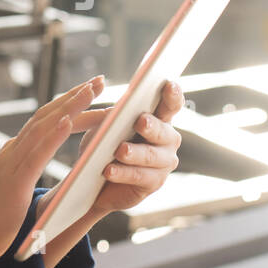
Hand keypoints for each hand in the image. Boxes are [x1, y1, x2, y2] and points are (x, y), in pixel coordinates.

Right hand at [0, 75, 106, 265]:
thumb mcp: (13, 187)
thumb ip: (22, 170)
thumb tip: (31, 163)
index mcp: (16, 152)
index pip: (45, 120)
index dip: (68, 103)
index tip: (89, 90)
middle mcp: (14, 150)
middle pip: (48, 115)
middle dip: (75, 96)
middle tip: (99, 80)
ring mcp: (13, 163)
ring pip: (45, 126)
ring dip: (70, 106)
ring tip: (91, 90)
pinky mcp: (15, 181)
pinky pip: (37, 154)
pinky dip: (53, 134)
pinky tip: (69, 121)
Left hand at [85, 80, 184, 216]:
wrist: (95, 182)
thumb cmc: (103, 147)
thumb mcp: (104, 127)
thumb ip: (114, 117)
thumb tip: (118, 109)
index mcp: (159, 119)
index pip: (171, 104)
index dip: (172, 95)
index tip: (169, 84)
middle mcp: (168, 140)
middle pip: (164, 131)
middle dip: (152, 126)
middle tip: (141, 121)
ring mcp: (164, 163)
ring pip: (151, 156)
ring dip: (135, 152)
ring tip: (120, 151)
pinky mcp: (154, 183)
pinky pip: (140, 177)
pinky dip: (123, 173)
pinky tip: (109, 170)